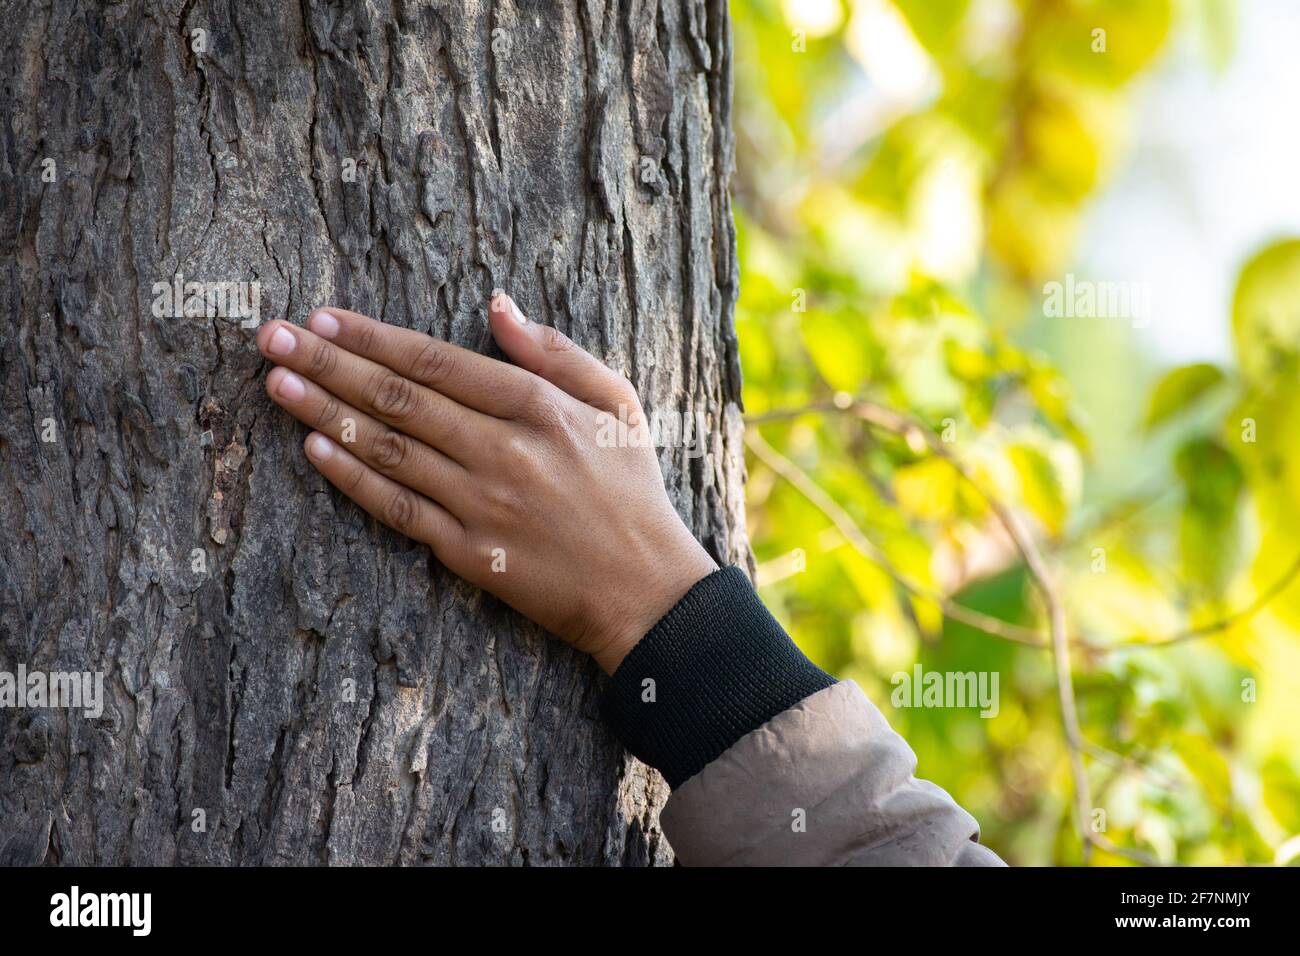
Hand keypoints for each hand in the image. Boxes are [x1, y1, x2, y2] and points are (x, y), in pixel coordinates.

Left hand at [255, 294, 717, 673]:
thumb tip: (498, 305)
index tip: (324, 317)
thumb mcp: (616, 404)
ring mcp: (481, 504)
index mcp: (539, 407)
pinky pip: (398, 509)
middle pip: (400, 399)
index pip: (438, 361)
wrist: (645, 589)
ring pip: (389, 449)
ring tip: (276, 382)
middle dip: (329, 363)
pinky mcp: (468, 553)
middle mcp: (503, 450)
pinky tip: (313, 450)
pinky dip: (353, 478)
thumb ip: (556, 352)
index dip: (375, 338)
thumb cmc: (632, 490)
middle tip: (273, 337)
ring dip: (325, 412)